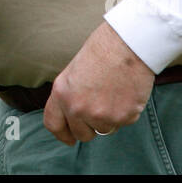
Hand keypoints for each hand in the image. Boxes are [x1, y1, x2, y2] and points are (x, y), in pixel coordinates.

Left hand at [42, 21, 155, 144]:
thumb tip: (74, 116)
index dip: (62, 134)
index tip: (69, 139)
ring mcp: (100, 116)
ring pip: (105, 129)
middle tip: (101, 107)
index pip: (54, 124)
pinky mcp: (122, 117)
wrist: (127, 44)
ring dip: (110, 117)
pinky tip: (126, 91)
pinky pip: (123, 123)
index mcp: (61, 94)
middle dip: (90, 126)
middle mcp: (77, 108)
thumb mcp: (74, 72)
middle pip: (82, 134)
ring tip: (115, 91)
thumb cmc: (102, 50)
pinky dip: (126, 111)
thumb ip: (71, 95)